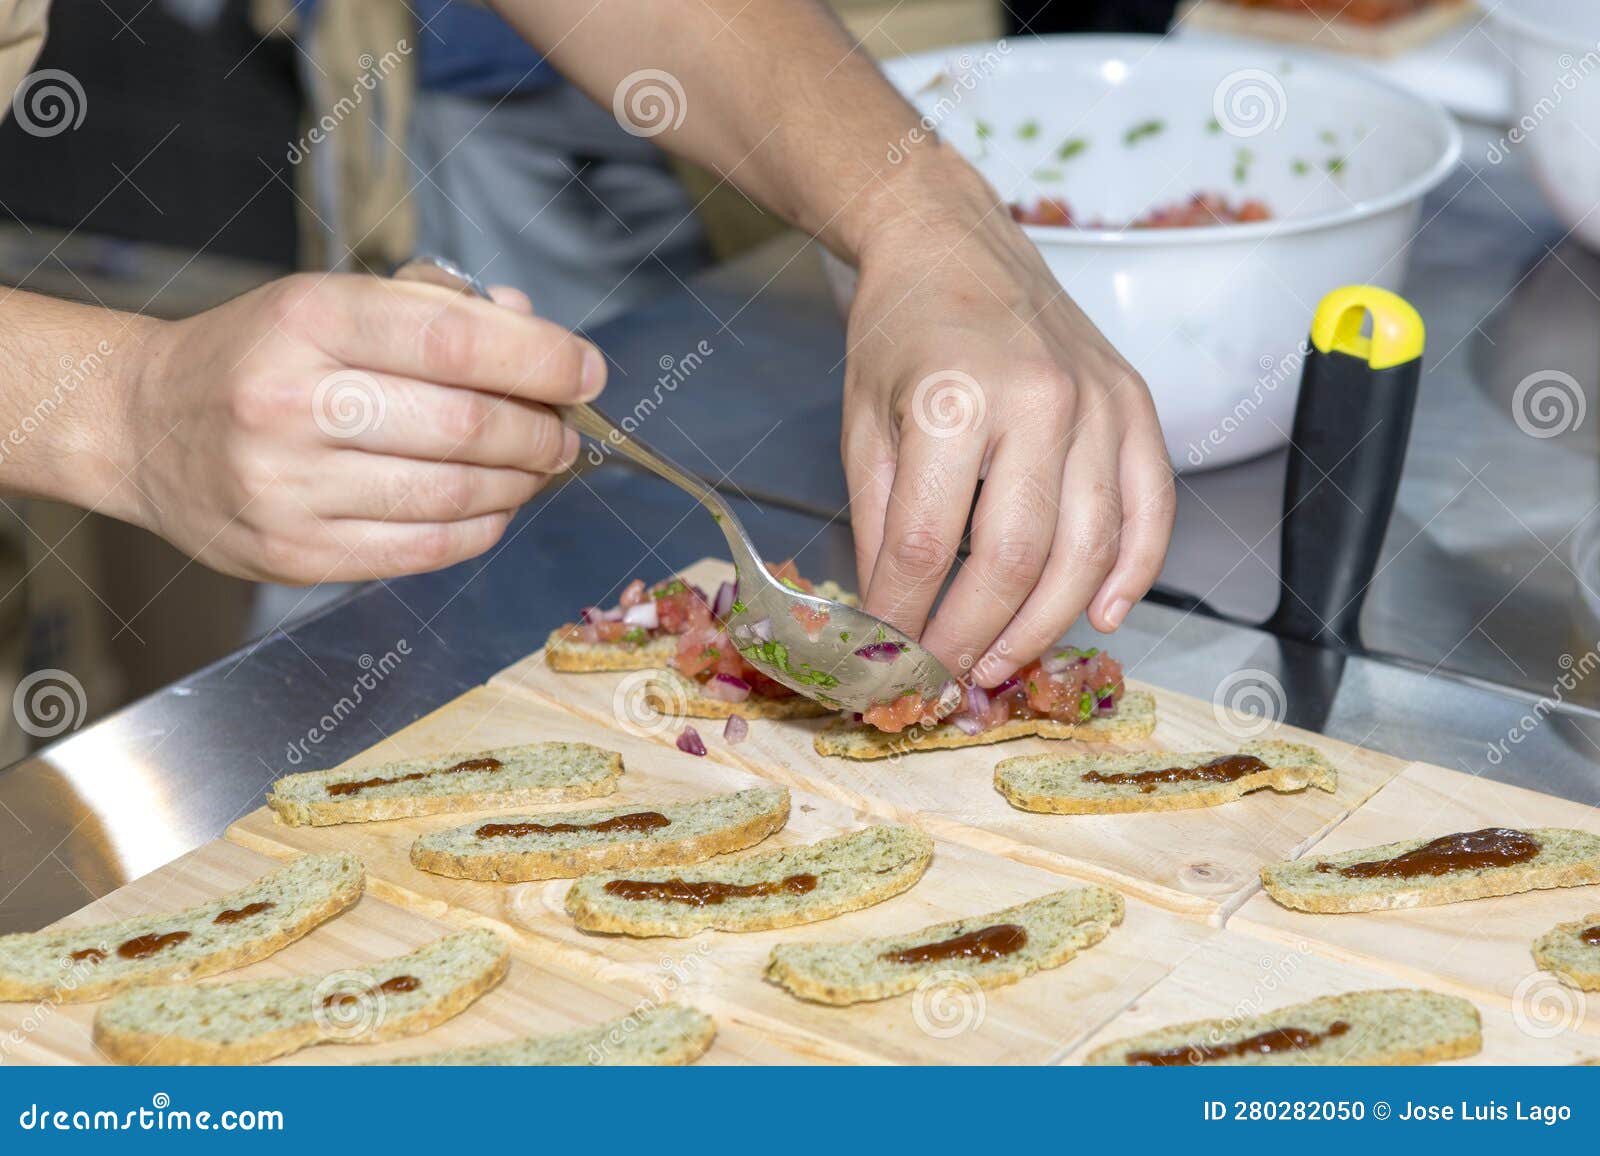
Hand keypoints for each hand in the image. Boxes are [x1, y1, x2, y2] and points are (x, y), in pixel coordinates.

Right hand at [108, 273, 602, 583]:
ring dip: (522, 483)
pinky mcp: (295, 555)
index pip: (457, 340)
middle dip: (542, 430)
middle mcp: (293, 404)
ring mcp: (289, 488)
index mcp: (309, 320)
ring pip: (456, 494)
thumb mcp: (332, 301)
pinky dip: (482, 528)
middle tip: (565, 431)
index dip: (542, 359)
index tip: (587, 371)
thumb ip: (436, 309)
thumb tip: (534, 329)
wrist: (143, 426)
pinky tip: (495, 507)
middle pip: (468, 425)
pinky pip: (425, 549)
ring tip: (538, 466)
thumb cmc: (261, 356)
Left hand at [841, 157, 1174, 685]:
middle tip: (948, 678)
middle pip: (1013, 559)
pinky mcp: (1136, 402)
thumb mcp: (862, 426)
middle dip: (976, 636)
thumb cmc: (900, 332)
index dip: (904, 618)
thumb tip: (890, 618)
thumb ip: (878, 526)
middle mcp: (1037, 401)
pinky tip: (1107, 615)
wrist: (951, 239)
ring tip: (1006, 662)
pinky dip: (1137, 571)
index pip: (925, 545)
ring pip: (1089, 549)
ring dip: (1049, 623)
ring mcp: (1098, 403)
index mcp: (950, 401)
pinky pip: (1152, 508)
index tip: (888, 658)